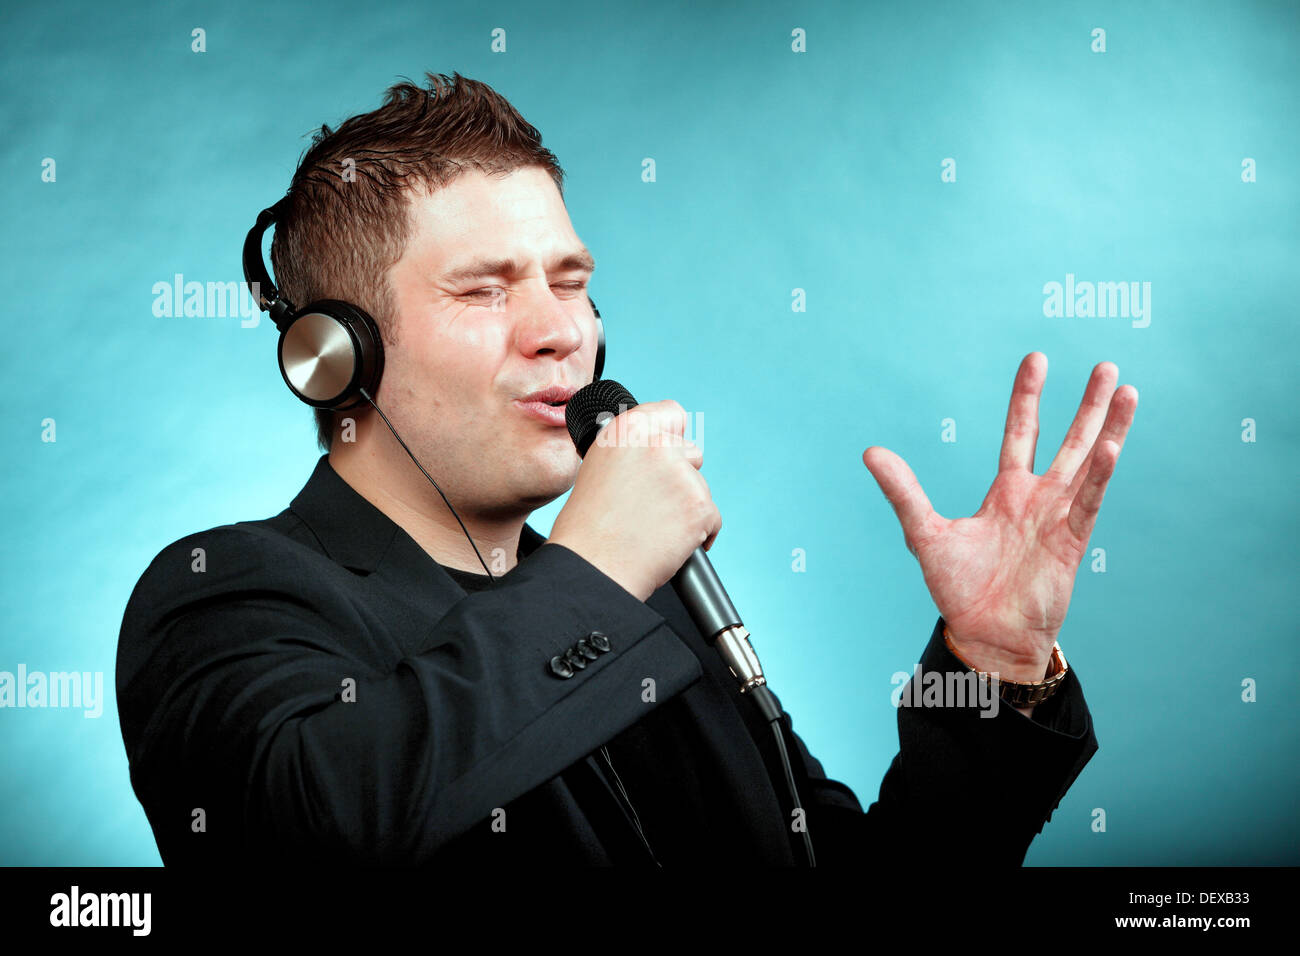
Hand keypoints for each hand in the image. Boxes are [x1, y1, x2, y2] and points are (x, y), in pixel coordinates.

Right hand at [549, 399, 719, 601]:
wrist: (592, 567)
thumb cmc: (588, 527)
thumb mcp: (600, 466)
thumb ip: (632, 449)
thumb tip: (661, 445)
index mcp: (628, 428)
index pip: (673, 412)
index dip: (671, 436)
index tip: (666, 454)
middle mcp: (656, 444)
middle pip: (692, 452)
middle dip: (680, 477)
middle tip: (651, 504)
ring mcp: (681, 474)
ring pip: (700, 488)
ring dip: (686, 508)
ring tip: (652, 528)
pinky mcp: (700, 506)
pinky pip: (712, 518)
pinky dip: (698, 534)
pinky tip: (668, 543)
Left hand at [862, 353, 1137, 685]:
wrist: (984, 637)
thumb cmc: (958, 590)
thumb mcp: (924, 532)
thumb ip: (903, 492)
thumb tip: (870, 452)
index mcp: (1007, 492)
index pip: (1023, 432)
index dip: (1029, 397)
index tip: (1037, 358)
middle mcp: (1038, 499)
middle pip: (1069, 440)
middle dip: (1087, 404)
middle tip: (1106, 365)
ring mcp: (1058, 519)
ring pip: (1089, 463)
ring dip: (1108, 429)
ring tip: (1127, 390)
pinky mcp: (1070, 543)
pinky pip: (1087, 503)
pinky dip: (1099, 476)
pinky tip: (1111, 447)